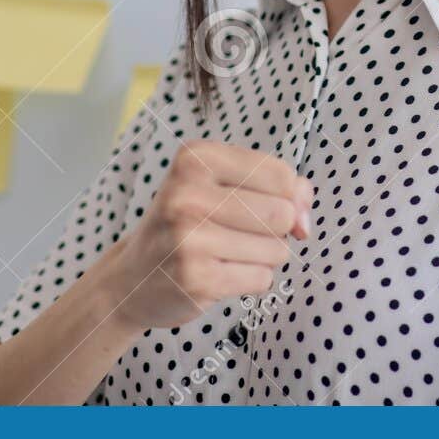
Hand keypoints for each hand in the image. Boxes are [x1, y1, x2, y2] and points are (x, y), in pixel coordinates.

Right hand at [102, 139, 312, 332]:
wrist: (133, 277)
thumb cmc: (185, 224)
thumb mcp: (222, 186)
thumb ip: (276, 186)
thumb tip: (305, 212)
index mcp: (196, 158)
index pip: (280, 173)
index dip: (289, 195)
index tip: (268, 206)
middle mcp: (188, 193)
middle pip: (282, 213)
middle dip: (275, 229)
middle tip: (239, 232)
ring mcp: (189, 237)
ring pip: (277, 250)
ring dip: (263, 257)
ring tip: (226, 253)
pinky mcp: (197, 278)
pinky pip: (262, 278)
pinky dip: (251, 280)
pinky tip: (220, 273)